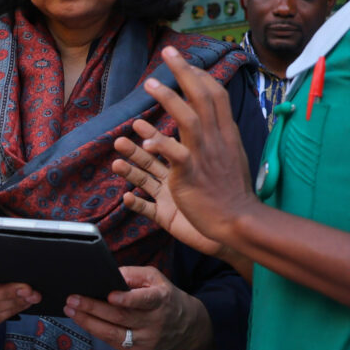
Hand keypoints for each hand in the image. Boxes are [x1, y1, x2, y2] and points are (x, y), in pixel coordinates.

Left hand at [64, 266, 210, 349]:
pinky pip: (114, 343)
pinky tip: (83, 321)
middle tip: (72, 299)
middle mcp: (155, 322)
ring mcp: (148, 340)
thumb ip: (133, 275)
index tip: (109, 295)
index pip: (144, 300)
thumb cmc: (164, 296)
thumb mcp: (155, 278)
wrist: (187, 326)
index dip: (127, 299)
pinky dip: (97, 331)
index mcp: (161, 300)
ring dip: (88, 322)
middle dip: (93, 308)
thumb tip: (108, 276)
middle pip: (121, 317)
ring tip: (70, 310)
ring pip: (114, 334)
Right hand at [114, 122, 226, 258]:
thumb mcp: (207, 164)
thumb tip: (184, 126)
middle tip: (119, 141)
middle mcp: (174, 179)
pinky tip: (126, 197)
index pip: (165, 145)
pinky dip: (136, 203)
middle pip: (149, 161)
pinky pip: (147, 209)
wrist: (233, 225)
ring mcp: (168, 197)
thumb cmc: (226, 195)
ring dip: (130, 172)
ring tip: (116, 164)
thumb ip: (193, 147)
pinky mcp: (166, 216)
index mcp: (186, 164)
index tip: (138, 124)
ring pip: (144, 181)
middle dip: (134, 151)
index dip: (151, 134)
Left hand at [133, 48, 259, 246]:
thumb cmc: (233, 191)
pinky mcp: (190, 177)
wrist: (239, 220)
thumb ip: (221, 136)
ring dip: (169, 100)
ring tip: (150, 84)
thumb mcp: (232, 155)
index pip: (215, 95)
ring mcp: (204, 157)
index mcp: (226, 134)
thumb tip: (214, 119)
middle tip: (168, 53)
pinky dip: (162, 146)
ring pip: (189, 120)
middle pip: (202, 98)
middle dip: (185, 72)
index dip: (200, 75)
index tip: (185, 61)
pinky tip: (147, 141)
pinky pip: (176, 157)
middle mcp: (217, 140)